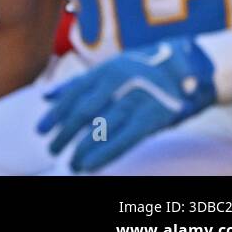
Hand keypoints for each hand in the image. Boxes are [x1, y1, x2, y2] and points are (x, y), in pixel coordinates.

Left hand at [37, 38, 215, 172]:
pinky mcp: (154, 117)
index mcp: (105, 70)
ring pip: (102, 127)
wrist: (192, 67)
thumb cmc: (145, 69)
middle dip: (65, 132)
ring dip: (83, 147)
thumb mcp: (111, 68)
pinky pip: (125, 139)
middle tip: (51, 148)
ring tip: (71, 161)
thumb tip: (46, 96)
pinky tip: (90, 164)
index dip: (55, 114)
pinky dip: (105, 153)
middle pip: (84, 112)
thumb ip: (79, 83)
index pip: (73, 94)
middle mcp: (118, 82)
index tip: (40, 130)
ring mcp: (137, 99)